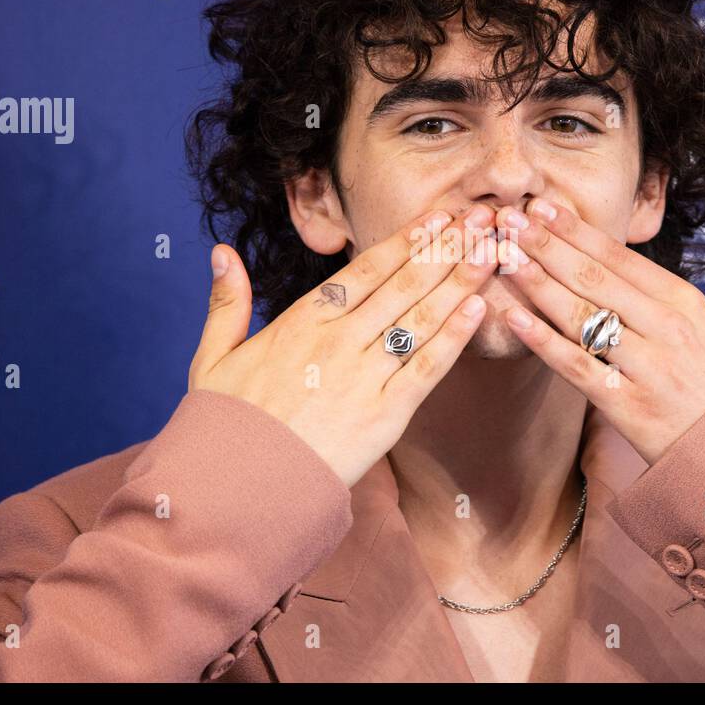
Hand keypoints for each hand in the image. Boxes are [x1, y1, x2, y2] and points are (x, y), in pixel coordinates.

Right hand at [188, 204, 499, 487]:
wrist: (235, 487)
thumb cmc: (224, 426)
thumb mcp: (213, 356)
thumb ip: (227, 301)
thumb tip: (222, 252)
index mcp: (302, 320)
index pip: (366, 268)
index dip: (407, 239)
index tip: (439, 217)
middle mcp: (338, 339)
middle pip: (403, 284)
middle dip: (446, 248)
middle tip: (481, 218)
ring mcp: (363, 376)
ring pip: (421, 318)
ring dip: (459, 282)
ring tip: (491, 250)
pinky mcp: (384, 415)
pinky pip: (426, 368)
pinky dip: (454, 337)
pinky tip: (478, 309)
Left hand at [493, 198, 704, 466]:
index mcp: (690, 306)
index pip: (622, 259)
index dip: (577, 231)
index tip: (543, 207)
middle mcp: (666, 330)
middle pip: (593, 278)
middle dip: (546, 245)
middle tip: (507, 219)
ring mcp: (645, 368)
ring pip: (580, 315)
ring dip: (536, 282)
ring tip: (502, 256)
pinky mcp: (626, 407)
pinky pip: (576, 368)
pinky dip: (542, 341)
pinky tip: (512, 317)